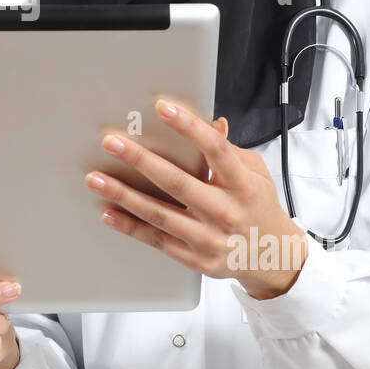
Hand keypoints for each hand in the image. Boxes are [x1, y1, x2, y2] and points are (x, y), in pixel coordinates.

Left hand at [85, 101, 309, 299]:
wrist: (272, 255)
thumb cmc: (258, 207)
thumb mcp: (255, 173)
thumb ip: (230, 150)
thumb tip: (210, 124)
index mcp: (243, 186)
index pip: (216, 150)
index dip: (190, 127)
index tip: (163, 108)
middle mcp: (226, 212)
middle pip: (178, 182)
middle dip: (141, 160)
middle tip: (112, 143)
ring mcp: (210, 239)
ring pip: (160, 214)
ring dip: (124, 195)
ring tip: (97, 178)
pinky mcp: (196, 260)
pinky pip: (156, 240)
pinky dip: (130, 226)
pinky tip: (109, 212)